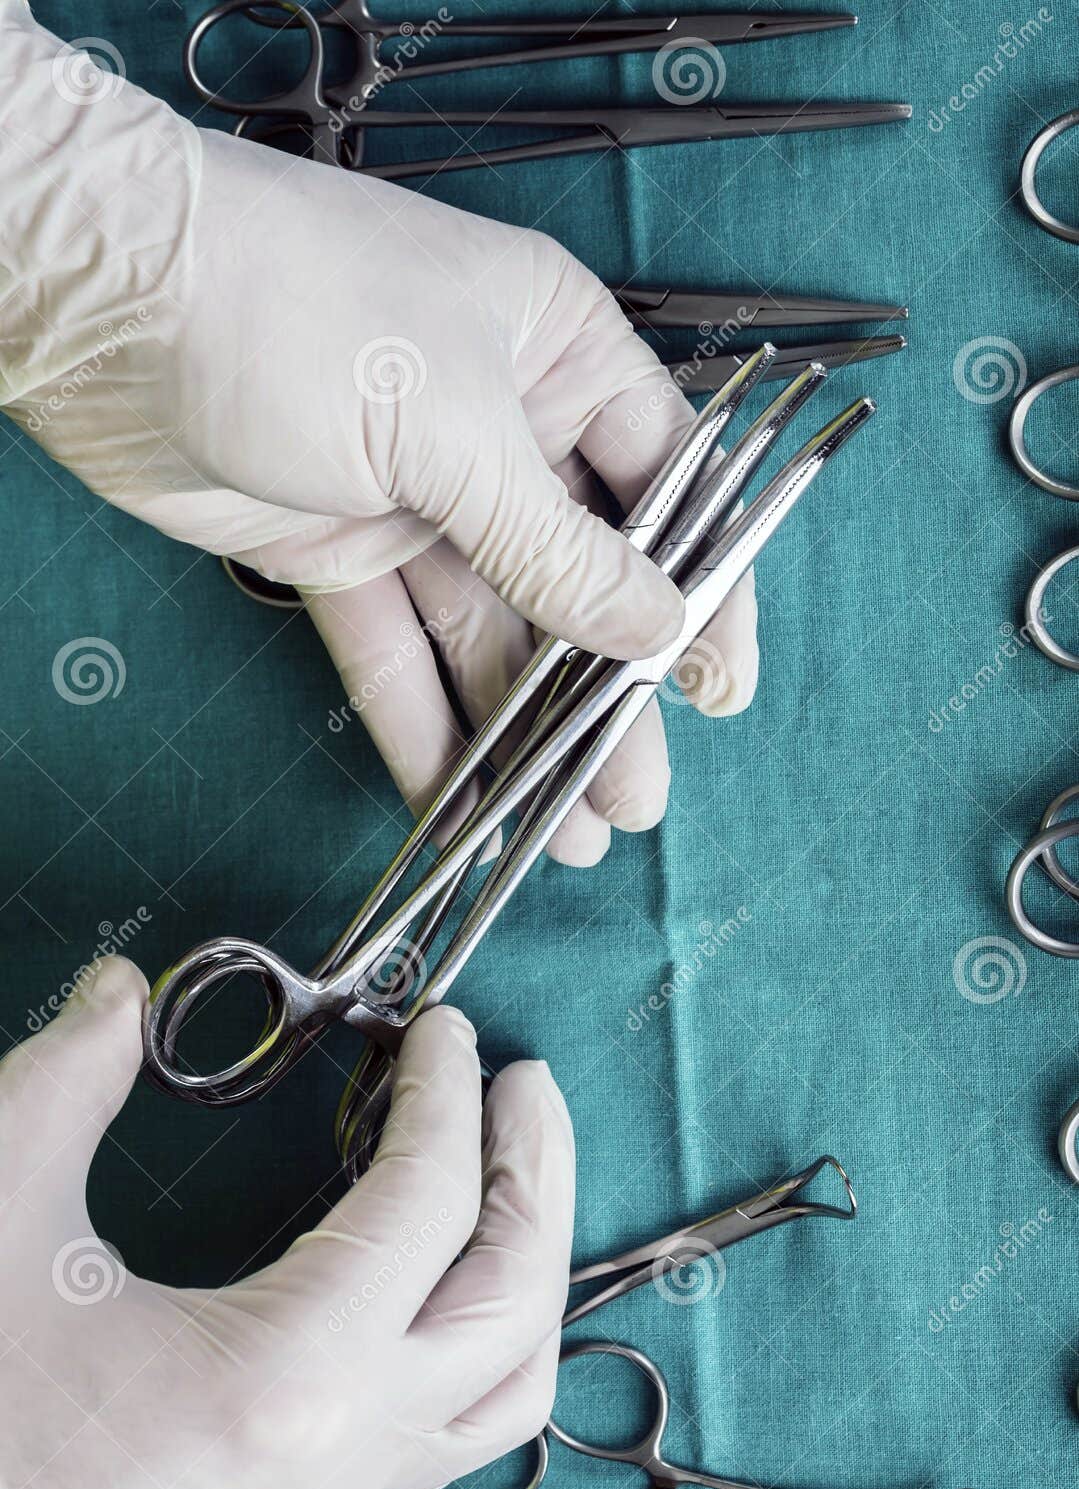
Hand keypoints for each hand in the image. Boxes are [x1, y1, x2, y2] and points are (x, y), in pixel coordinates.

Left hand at [0, 12, 758, 865]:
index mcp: (556, 352)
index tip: (720, 689)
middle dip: (608, 694)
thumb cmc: (305, 312)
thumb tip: (657, 628)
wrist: (106, 302)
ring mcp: (414, 492)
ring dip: (524, 733)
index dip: (701, 588)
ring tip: (567, 833)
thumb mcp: (456, 424)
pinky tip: (461, 804)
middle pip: (577, 578)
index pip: (665, 482)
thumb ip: (555, 544)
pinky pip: (395, 648)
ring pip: (488, 630)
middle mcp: (497, 425)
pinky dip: (422, 724)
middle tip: (635, 800)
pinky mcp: (336, 548)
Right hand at [0, 959, 573, 1488]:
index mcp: (289, 1372)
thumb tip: (120, 994)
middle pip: (515, 1298)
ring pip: (514, 1387)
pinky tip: (449, 1285)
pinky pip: (461, 1433)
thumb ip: (67, 1087)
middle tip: (524, 1084)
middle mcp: (350, 1448)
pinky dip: (490, 1340)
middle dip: (540, 1173)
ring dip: (535, 1266)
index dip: (447, 1096)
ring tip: (516, 1175)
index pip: (428, 1204)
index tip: (446, 1030)